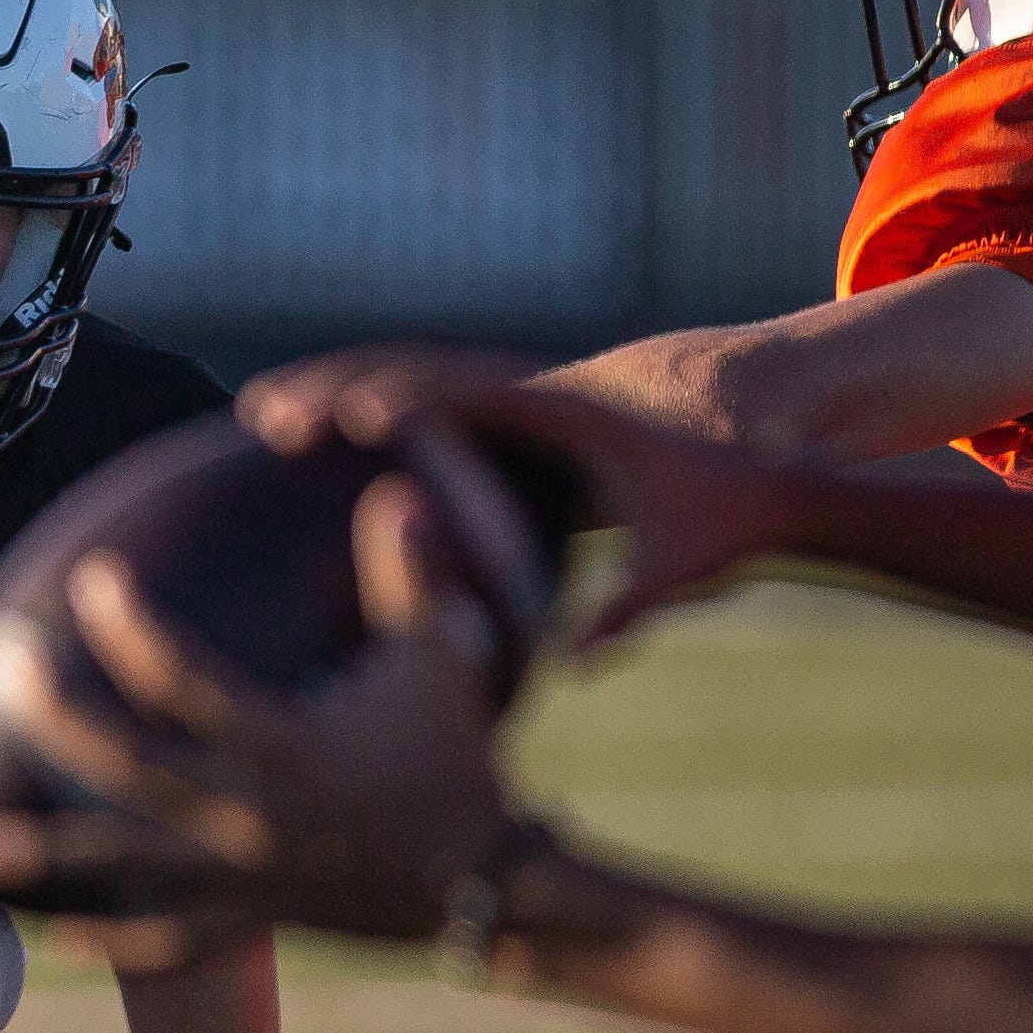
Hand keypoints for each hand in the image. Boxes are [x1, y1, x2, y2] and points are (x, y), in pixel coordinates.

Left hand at [0, 469, 516, 968]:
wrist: (483, 881)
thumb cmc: (456, 758)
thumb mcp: (442, 660)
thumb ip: (412, 577)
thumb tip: (398, 492)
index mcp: (286, 747)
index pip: (189, 684)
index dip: (135, 632)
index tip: (92, 582)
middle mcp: (250, 815)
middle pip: (131, 768)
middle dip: (61, 721)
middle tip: (1, 674)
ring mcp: (243, 875)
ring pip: (126, 864)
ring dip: (43, 855)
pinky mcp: (250, 915)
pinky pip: (169, 935)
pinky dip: (111, 935)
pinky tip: (51, 932)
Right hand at [252, 355, 802, 653]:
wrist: (770, 465)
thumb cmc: (728, 513)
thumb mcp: (683, 566)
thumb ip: (629, 610)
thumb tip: (575, 664)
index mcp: (570, 413)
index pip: (470, 393)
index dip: (402, 402)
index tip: (336, 417)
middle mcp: (538, 394)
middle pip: (419, 369)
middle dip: (339, 385)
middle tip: (263, 410)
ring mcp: (523, 404)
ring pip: (415, 380)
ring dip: (341, 395)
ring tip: (264, 422)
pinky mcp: (518, 424)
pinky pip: (432, 411)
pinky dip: (372, 420)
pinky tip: (313, 452)